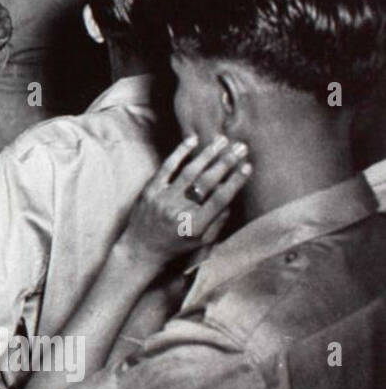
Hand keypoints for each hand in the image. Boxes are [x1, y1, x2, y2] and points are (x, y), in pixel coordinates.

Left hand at [118, 134, 251, 265]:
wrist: (141, 249)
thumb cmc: (176, 246)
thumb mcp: (202, 241)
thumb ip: (219, 221)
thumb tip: (231, 196)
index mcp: (195, 225)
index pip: (220, 199)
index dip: (235, 181)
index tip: (248, 166)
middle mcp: (179, 210)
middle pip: (207, 181)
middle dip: (226, 162)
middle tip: (241, 147)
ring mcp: (163, 199)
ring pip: (189, 171)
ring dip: (207, 153)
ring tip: (222, 140)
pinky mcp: (149, 190)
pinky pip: (166, 167)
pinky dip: (179, 153)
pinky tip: (192, 141)